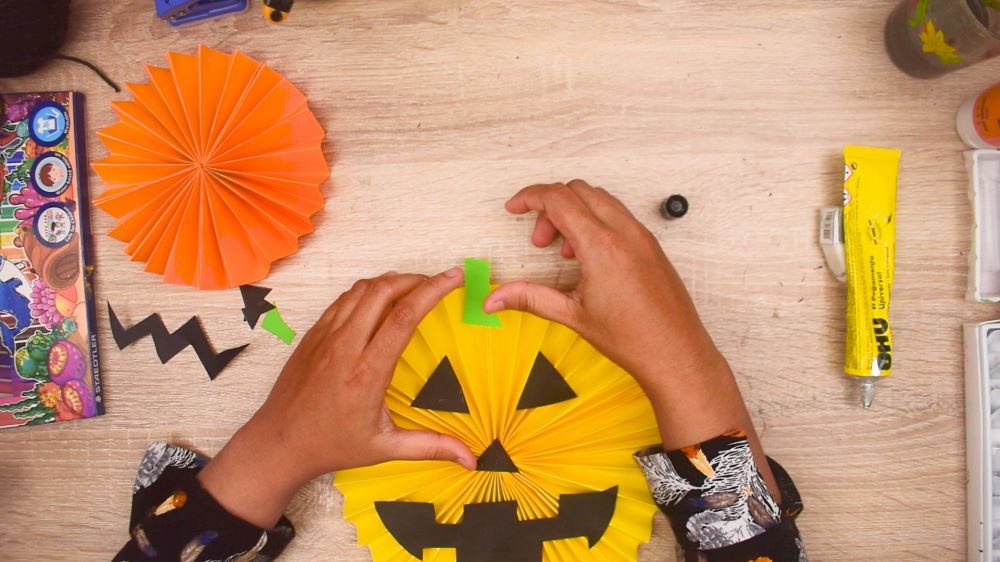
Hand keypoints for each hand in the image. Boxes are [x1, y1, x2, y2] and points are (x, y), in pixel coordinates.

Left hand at [198, 269, 475, 527]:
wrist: (278, 443)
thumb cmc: (331, 446)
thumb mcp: (384, 449)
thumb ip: (431, 446)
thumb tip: (471, 459)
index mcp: (366, 372)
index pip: (404, 317)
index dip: (432, 290)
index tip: (454, 277)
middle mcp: (344, 347)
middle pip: (383, 291)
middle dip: (416, 278)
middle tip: (438, 281)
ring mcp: (324, 337)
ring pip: (361, 290)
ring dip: (391, 281)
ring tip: (414, 286)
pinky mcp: (312, 335)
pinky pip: (343, 300)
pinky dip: (367, 291)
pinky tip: (381, 299)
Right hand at [484, 180, 722, 389]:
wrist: (676, 354)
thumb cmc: (634, 339)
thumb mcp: (572, 316)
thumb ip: (529, 299)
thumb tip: (494, 299)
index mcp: (603, 246)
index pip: (559, 199)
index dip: (529, 197)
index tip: (514, 207)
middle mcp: (625, 233)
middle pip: (578, 190)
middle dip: (550, 206)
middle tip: (540, 240)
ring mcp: (643, 236)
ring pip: (600, 198)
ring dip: (575, 212)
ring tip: (565, 252)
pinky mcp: (652, 245)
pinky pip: (619, 214)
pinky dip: (596, 221)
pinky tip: (589, 257)